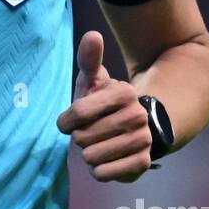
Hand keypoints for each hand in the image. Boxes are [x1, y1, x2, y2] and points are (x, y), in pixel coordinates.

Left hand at [56, 31, 152, 182]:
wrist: (131, 131)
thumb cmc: (103, 105)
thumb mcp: (93, 82)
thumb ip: (89, 59)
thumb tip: (93, 35)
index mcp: (124, 92)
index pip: (77, 113)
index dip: (66, 121)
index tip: (68, 122)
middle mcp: (137, 115)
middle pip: (83, 137)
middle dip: (80, 138)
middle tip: (91, 132)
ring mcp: (142, 140)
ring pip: (91, 157)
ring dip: (88, 155)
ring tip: (99, 145)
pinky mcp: (142, 163)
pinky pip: (103, 174)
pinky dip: (98, 171)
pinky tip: (107, 160)